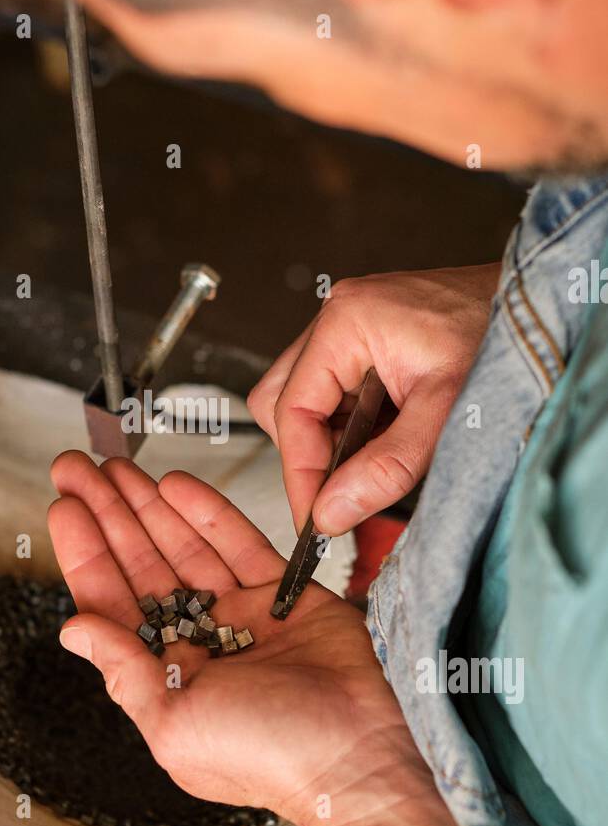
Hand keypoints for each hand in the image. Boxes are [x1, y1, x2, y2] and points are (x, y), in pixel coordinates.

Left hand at [47, 451, 432, 825]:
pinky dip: (206, 513)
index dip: (86, 553)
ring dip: (149, 507)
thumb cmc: (267, 756)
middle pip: (142, 566)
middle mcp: (200, 644)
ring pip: (185, 548)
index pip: (112, 604)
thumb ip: (123, 672)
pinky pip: (239, 543)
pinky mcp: (286, 597)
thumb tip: (73, 629)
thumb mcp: (172, 723)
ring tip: (116, 468)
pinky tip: (175, 486)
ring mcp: (242, 617)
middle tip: (76, 470)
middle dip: (108, 516)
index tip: (63, 508)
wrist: (359, 752)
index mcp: (166, 678)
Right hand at [248, 263, 499, 532]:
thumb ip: (386, 467)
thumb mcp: (446, 413)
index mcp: (346, 322)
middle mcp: (339, 316)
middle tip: (344, 493)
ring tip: (377, 460)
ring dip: (331, 440)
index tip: (317, 518)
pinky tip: (390, 436)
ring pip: (304, 399)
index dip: (301, 474)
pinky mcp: (368, 340)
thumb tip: (332, 510)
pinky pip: (335, 391)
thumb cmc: (502, 339)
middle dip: (309, 454)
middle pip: (283, 402)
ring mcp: (351, 326)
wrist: (543, 308)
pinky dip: (353, 426)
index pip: (291, 412)